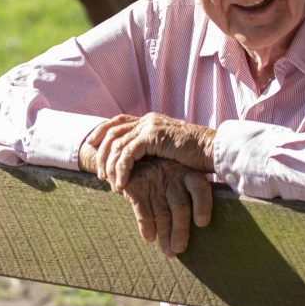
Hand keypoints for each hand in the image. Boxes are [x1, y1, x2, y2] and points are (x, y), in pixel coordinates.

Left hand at [86, 113, 215, 192]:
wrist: (214, 150)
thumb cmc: (196, 155)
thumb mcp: (170, 149)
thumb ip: (154, 149)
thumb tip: (141, 161)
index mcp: (149, 121)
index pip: (118, 121)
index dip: (101, 131)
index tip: (90, 145)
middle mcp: (147, 120)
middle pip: (112, 132)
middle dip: (101, 153)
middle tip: (100, 174)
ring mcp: (149, 126)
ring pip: (117, 145)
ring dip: (110, 166)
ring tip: (111, 184)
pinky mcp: (152, 137)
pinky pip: (127, 155)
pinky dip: (121, 170)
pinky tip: (120, 185)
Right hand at [120, 157, 211, 255]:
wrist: (137, 159)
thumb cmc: (168, 177)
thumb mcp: (182, 177)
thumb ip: (194, 196)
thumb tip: (206, 226)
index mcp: (188, 173)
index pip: (200, 187)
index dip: (202, 204)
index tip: (202, 223)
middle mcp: (172, 177)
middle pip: (180, 206)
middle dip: (180, 230)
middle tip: (179, 249)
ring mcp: (154, 181)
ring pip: (161, 213)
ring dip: (164, 234)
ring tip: (168, 252)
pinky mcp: (136, 187)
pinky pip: (142, 210)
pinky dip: (146, 226)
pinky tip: (150, 238)